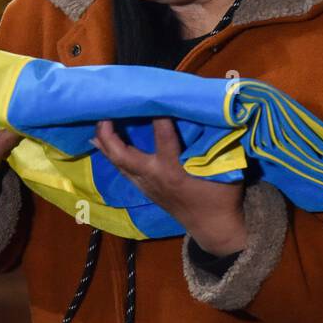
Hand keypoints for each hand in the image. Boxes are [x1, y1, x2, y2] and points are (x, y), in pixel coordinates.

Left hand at [92, 118, 246, 254]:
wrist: (213, 227)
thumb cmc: (221, 196)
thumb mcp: (224, 167)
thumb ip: (214, 143)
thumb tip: (209, 117)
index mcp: (173, 169)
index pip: (163, 136)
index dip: (158, 115)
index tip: (151, 95)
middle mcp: (154, 176)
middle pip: (122, 155)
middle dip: (110, 135)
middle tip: (104, 115)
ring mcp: (146, 185)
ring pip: (118, 164)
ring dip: (106, 146)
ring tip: (97, 128)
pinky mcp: (146, 190)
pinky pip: (123, 171)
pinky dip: (113, 157)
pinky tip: (105, 148)